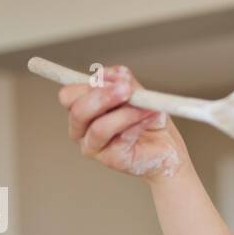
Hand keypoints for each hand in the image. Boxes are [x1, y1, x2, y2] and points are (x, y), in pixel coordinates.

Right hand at [58, 64, 187, 180]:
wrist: (166, 145)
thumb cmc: (146, 118)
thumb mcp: (136, 93)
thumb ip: (123, 81)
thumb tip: (112, 74)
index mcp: (81, 109)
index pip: (68, 96)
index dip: (88, 85)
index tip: (116, 79)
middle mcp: (81, 130)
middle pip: (77, 112)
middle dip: (102, 97)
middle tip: (127, 90)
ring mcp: (93, 147)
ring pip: (99, 127)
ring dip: (125, 114)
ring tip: (146, 107)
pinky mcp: (111, 160)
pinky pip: (121, 139)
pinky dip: (138, 124)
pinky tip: (150, 117)